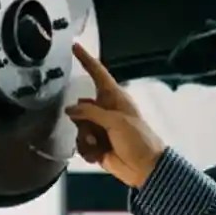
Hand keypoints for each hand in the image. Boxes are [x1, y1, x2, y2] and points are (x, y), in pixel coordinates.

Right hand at [66, 43, 166, 188]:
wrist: (145, 168)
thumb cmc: (138, 139)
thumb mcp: (116, 122)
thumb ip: (90, 113)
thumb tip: (70, 110)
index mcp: (115, 98)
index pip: (98, 74)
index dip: (86, 60)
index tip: (74, 46)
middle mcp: (106, 110)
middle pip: (80, 107)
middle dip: (82, 121)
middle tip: (95, 131)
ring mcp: (100, 127)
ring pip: (78, 127)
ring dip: (85, 138)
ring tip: (99, 146)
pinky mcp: (96, 144)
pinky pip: (80, 143)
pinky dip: (87, 150)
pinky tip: (98, 155)